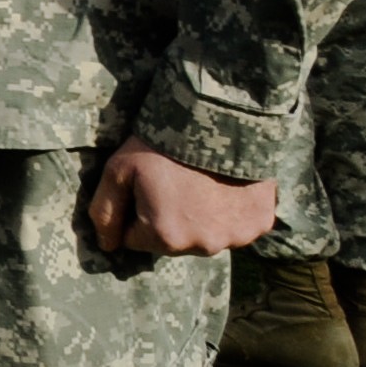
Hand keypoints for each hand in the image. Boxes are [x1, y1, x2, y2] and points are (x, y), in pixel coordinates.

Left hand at [85, 138, 276, 255]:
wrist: (220, 120)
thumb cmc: (163, 145)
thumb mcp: (119, 171)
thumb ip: (104, 212)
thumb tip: (107, 246)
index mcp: (166, 237)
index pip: (133, 239)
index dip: (134, 209)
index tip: (144, 186)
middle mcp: (204, 246)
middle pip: (172, 241)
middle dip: (167, 217)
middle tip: (174, 183)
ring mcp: (237, 237)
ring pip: (205, 235)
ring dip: (200, 218)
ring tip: (200, 183)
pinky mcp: (261, 224)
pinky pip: (236, 225)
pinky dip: (230, 211)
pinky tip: (226, 187)